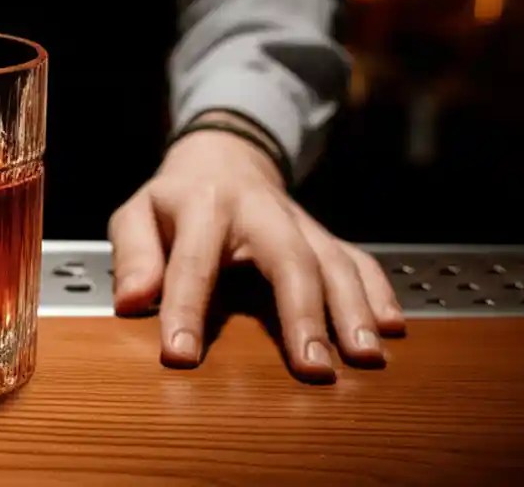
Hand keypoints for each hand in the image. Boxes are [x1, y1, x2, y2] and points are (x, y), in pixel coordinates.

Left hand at [108, 114, 405, 382]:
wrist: (224, 155)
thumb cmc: (175, 198)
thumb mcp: (138, 214)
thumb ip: (133, 254)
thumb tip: (132, 301)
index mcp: (203, 205)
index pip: (193, 262)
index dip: (185, 309)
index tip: (182, 355)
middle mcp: (260, 211)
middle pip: (288, 259)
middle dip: (302, 314)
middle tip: (313, 367)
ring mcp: (299, 223)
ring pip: (334, 261)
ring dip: (353, 310)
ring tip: (364, 357)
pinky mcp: (324, 235)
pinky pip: (359, 259)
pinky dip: (379, 292)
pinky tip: (392, 327)